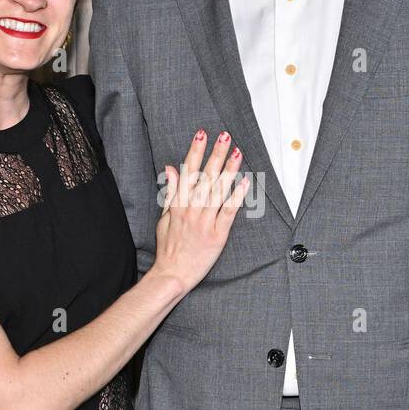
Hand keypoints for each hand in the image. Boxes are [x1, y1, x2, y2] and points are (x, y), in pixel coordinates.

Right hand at [152, 129, 248, 294]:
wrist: (172, 274)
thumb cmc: (169, 248)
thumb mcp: (164, 218)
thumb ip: (170, 192)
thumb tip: (171, 169)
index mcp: (178, 205)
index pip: (187, 172)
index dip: (195, 152)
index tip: (202, 135)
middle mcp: (191, 210)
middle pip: (205, 177)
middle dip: (215, 154)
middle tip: (224, 136)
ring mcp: (204, 222)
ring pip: (218, 191)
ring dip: (228, 169)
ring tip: (237, 152)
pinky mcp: (217, 235)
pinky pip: (228, 212)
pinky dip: (237, 196)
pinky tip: (244, 182)